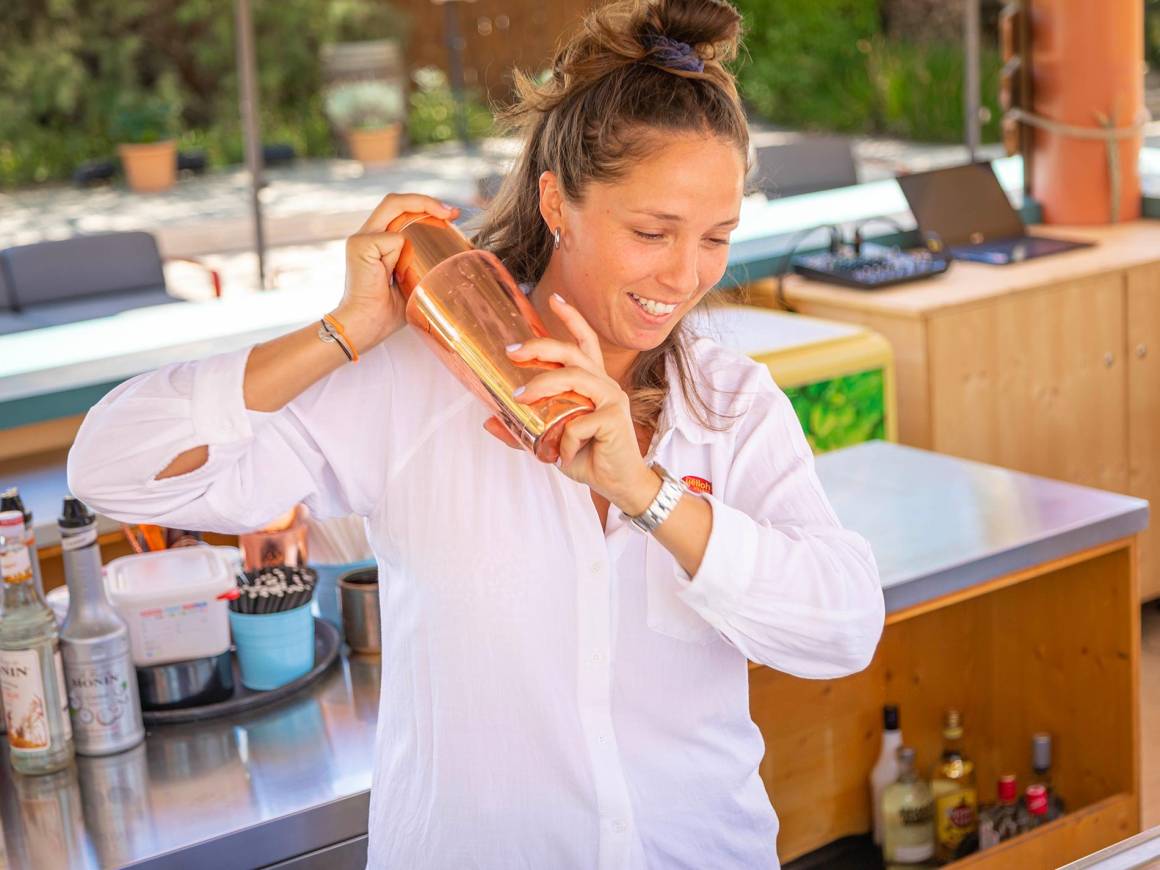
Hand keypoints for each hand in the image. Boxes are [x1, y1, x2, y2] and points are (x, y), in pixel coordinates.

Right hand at [332, 194, 459, 351]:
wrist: (366, 326)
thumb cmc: (386, 312)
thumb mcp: (410, 280)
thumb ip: (419, 263)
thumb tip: (451, 256)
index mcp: (376, 241)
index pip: (398, 210)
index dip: (424, 205)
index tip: (451, 214)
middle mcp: (366, 234)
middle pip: (395, 201)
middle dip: (426, 200)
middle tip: (452, 212)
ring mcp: (361, 238)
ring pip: (395, 210)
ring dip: (419, 218)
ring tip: (441, 227)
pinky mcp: (361, 244)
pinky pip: (395, 239)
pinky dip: (403, 255)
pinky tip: (395, 275)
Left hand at [484, 293, 659, 512]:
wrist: (619, 484)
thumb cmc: (589, 457)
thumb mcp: (550, 441)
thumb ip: (522, 431)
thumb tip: (488, 422)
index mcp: (593, 383)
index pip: (585, 342)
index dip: (572, 318)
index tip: (555, 298)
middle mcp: (604, 385)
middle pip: (573, 353)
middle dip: (541, 346)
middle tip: (512, 351)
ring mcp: (611, 399)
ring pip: (574, 378)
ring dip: (543, 385)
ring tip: (519, 398)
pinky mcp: (614, 419)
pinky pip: (577, 423)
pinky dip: (563, 441)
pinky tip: (563, 456)